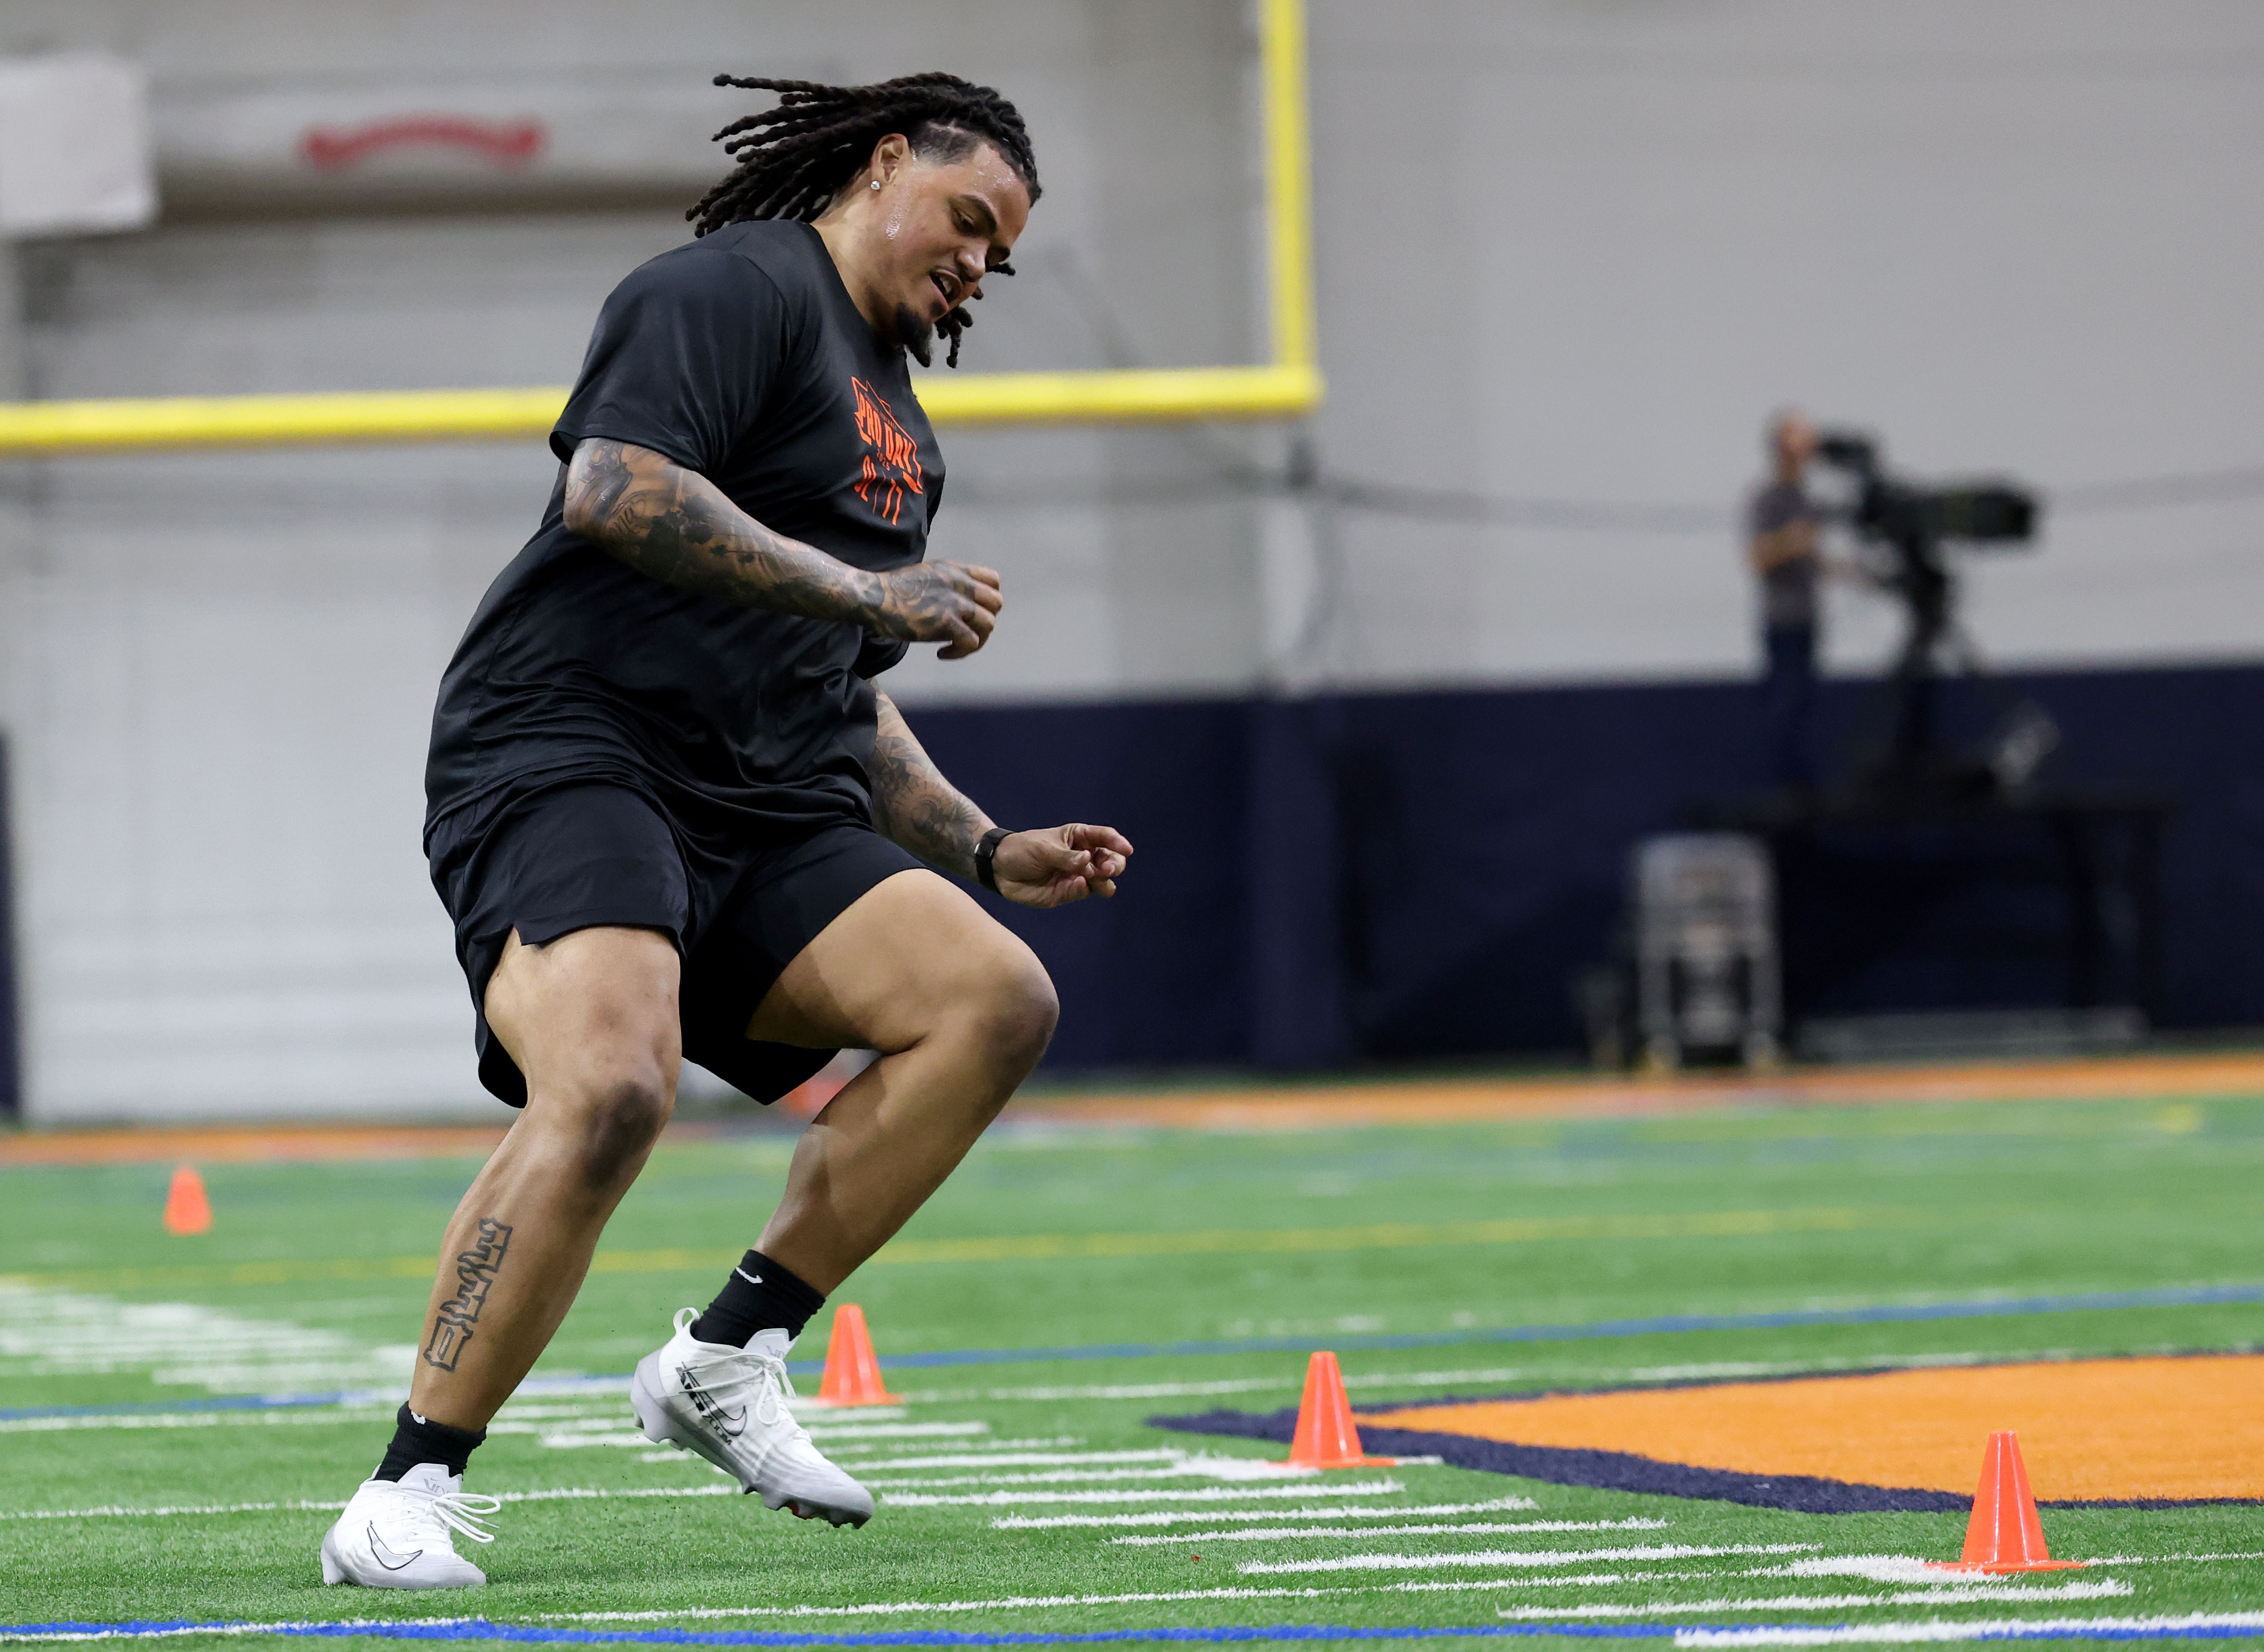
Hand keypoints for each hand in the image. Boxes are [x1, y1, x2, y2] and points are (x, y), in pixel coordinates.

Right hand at [870, 561, 1002, 657]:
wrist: (873, 597)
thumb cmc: (892, 591)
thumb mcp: (927, 576)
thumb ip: (947, 584)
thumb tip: (960, 603)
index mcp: (955, 570)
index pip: (993, 580)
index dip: (989, 600)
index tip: (974, 613)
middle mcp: (959, 583)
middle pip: (996, 603)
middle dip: (985, 621)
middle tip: (965, 632)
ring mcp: (954, 602)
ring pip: (989, 624)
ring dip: (976, 641)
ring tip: (954, 647)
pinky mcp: (945, 622)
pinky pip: (971, 642)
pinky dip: (960, 653)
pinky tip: (942, 654)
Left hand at [993, 823, 1133, 908]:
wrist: (1000, 870)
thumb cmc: (1022, 850)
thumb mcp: (1044, 849)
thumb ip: (1066, 857)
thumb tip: (1088, 861)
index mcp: (1078, 837)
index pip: (1104, 837)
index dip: (1117, 843)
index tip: (1127, 850)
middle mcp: (1082, 856)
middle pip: (1109, 859)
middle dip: (1113, 864)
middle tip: (1107, 869)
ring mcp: (1077, 875)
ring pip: (1102, 879)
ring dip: (1104, 880)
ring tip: (1097, 877)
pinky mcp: (1069, 892)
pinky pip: (1085, 891)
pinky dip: (1085, 889)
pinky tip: (1079, 884)